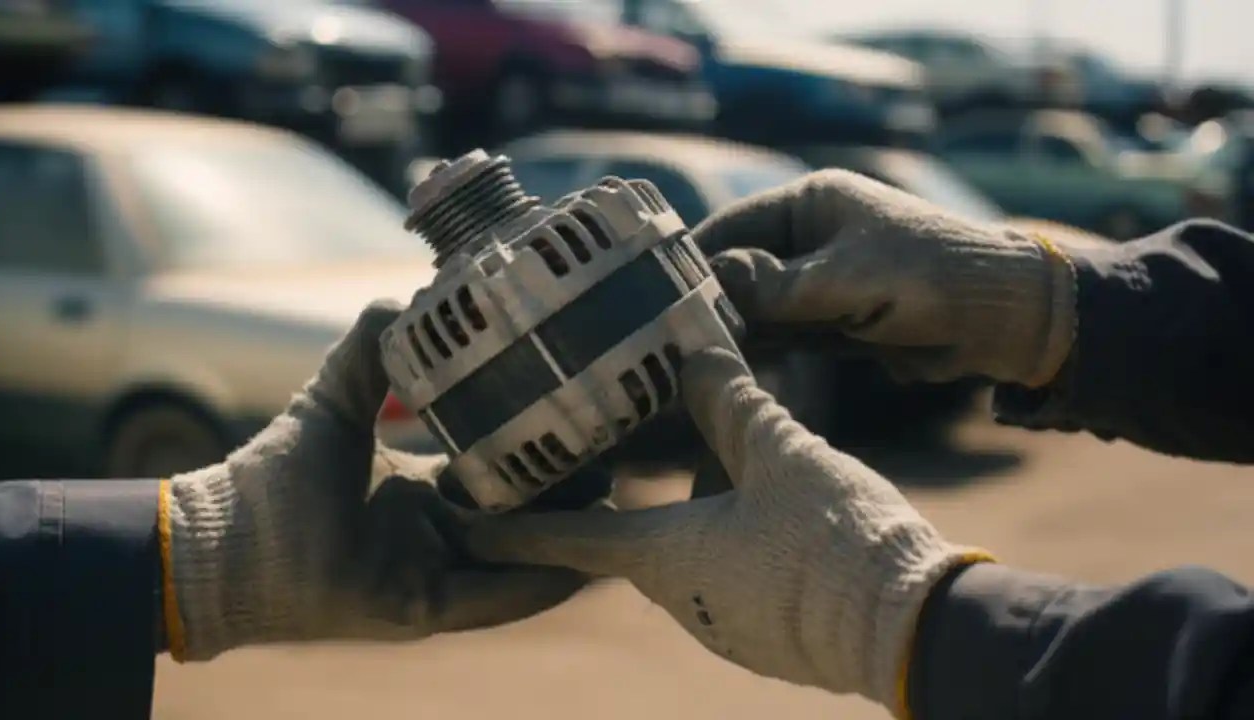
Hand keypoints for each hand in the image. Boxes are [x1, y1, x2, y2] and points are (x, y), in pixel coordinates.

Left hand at [163, 301, 587, 660]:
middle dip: (566, 492)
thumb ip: (374, 344)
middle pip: (520, 515)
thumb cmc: (275, 475)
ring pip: (519, 558)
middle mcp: (435, 537)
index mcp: (422, 494)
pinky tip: (582, 561)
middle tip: (613, 456)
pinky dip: (538, 582)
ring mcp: (435, 576)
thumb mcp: (338, 395)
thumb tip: (413, 293)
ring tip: (616, 503)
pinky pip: (495, 598)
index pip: (497, 470)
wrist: (224, 540)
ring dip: (565, 537)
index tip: (578, 413)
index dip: (538, 447)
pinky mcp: (423, 608)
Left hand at [465, 348, 991, 715]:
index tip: (465, 524)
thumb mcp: (779, 453)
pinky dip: (729, 538)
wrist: (912, 626)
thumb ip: (731, 403)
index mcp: (666, 557)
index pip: (569, 539)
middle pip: (632, 541)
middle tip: (602, 459)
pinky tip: (763, 510)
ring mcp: (727, 624)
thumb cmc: (834, 541)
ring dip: (686, 515)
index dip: (515, 528)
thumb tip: (695, 353)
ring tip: (706, 466)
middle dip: (618, 502)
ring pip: (687, 555)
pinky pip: (730, 576)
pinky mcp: (768, 634)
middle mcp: (685, 598)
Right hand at [694, 170, 1076, 385]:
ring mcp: (823, 279)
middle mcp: (811, 237)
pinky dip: (764, 349)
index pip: (733, 226)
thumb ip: (778, 286)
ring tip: (691, 361)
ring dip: (735, 331)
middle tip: (666, 340)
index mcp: (814, 202)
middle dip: (710, 302)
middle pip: (741, 269)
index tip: (653, 296)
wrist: (1008, 318)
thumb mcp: (849, 279)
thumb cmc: (935, 278)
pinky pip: (786, 333)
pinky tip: (734, 370)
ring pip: (760, 306)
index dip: (695, 260)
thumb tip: (713, 280)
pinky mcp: (837, 319)